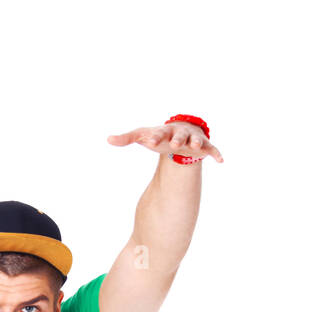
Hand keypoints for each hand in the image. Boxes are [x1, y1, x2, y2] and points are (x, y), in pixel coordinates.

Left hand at [107, 121, 223, 162]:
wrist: (180, 133)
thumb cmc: (159, 136)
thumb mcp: (143, 136)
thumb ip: (126, 138)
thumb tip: (108, 139)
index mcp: (164, 132)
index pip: (158, 134)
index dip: (154, 138)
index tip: (149, 142)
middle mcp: (179, 133)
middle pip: (178, 135)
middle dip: (177, 139)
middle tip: (175, 144)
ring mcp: (192, 139)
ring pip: (195, 140)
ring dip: (195, 142)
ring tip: (196, 146)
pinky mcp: (204, 147)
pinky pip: (212, 149)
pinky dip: (216, 153)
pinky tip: (221, 161)